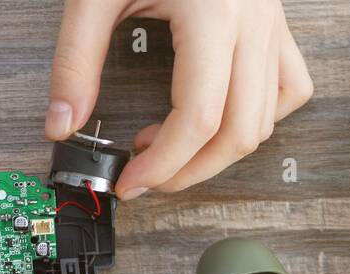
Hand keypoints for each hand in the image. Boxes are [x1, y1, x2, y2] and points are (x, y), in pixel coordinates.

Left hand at [45, 0, 312, 196]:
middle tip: (146, 177)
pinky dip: (256, 117)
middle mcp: (253, 20)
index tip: (131, 181)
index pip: (201, 116)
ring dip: (219, 151)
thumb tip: (61, 124)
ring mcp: (271, 22)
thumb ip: (75, 60)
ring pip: (268, 118)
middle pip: (241, 130)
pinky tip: (215, 116)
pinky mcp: (275, 23)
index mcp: (213, 11)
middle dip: (191, 171)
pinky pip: (288, 87)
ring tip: (168, 143)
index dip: (166, 164)